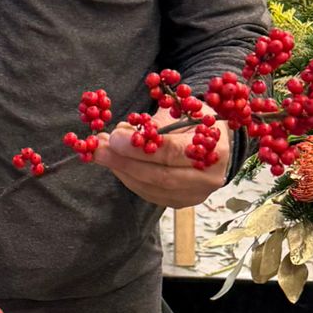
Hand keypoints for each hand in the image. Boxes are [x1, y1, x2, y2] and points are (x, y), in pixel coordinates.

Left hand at [93, 111, 231, 209]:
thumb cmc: (197, 121)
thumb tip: (121, 132)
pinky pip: (148, 193)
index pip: (171, 152)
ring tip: (101, 153)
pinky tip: (115, 164)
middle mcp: (207, 178)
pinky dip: (128, 178)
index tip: (114, 137)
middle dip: (124, 162)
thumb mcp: (183, 111)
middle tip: (98, 149)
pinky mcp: (180, 201)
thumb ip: (155, 123)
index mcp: (214, 150)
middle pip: (159, 175)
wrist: (215, 144)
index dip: (139, 147)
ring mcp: (194, 194)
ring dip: (121, 170)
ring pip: (150, 187)